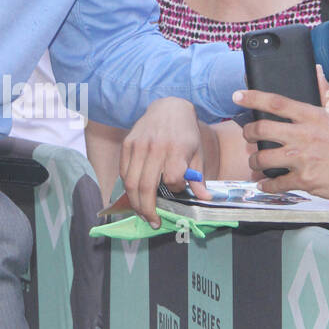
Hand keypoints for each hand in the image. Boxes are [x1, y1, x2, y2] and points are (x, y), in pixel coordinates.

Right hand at [120, 97, 210, 226]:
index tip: (179, 189)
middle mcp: (155, 148)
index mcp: (177, 149)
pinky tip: (135, 194)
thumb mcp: (197, 153)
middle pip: (146, 187)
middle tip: (152, 221)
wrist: (169, 107)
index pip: (172, 179)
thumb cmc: (185, 133)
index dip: (176, 189)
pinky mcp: (127, 144)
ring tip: (142, 212)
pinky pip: (123, 172)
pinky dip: (127, 187)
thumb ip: (198, 178)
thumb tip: (205, 199)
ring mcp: (138, 146)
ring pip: (130, 183)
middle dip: (148, 209)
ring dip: (135, 203)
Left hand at [233, 66, 328, 200]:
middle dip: (247, 133)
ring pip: (263, 158)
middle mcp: (304, 136)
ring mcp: (303, 159)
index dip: (253, 97)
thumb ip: (325, 91)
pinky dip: (266, 184)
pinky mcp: (305, 180)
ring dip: (254, 161)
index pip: (276, 102)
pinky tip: (264, 183)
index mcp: (312, 116)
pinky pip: (276, 183)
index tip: (237, 96)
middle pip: (261, 130)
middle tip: (247, 135)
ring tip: (255, 162)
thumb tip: (316, 70)